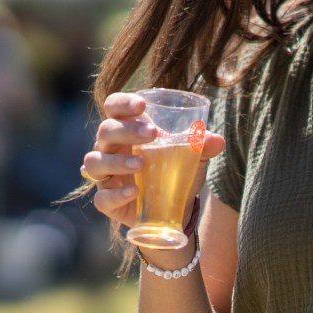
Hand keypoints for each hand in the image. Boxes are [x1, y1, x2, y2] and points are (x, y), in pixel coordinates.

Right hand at [80, 92, 224, 238]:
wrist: (177, 210)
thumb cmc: (177, 172)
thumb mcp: (193, 158)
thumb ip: (202, 146)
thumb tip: (217, 139)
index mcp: (127, 130)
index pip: (113, 107)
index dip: (122, 103)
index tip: (142, 105)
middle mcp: (110, 149)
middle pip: (105, 132)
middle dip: (126, 130)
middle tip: (151, 133)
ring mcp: (106, 176)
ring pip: (95, 162)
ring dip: (116, 161)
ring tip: (141, 164)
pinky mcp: (107, 201)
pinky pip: (101, 198)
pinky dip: (116, 195)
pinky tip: (134, 192)